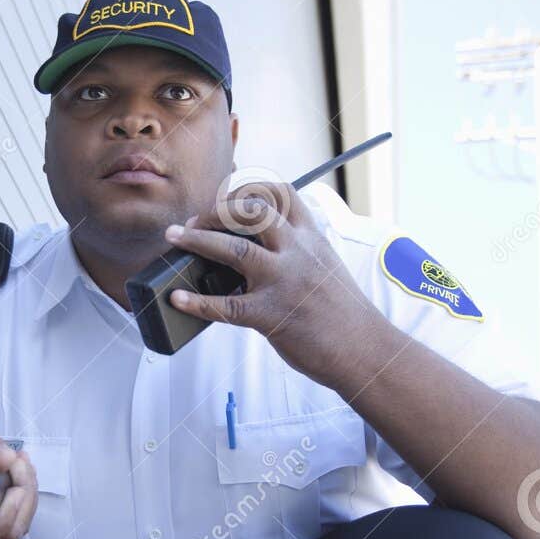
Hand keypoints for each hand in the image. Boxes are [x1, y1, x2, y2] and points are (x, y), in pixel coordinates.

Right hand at [0, 417, 36, 538]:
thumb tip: (7, 458)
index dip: (8, 494)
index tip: (14, 461)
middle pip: (6, 527)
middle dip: (24, 490)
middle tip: (20, 458)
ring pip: (14, 530)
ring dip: (27, 495)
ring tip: (20, 464)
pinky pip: (15, 527)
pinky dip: (25, 501)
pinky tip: (19, 477)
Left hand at [164, 181, 379, 384]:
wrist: (365, 350)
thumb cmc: (344, 312)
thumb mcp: (325, 265)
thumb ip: (296, 250)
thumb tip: (257, 246)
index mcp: (311, 238)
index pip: (280, 194)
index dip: (248, 189)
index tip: (228, 197)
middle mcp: (297, 252)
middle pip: (250, 213)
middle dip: (215, 211)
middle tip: (193, 222)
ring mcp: (283, 282)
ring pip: (233, 249)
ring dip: (197, 240)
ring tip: (174, 237)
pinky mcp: (271, 315)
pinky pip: (226, 306)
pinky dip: (197, 302)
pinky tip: (178, 298)